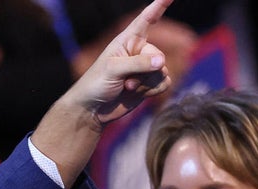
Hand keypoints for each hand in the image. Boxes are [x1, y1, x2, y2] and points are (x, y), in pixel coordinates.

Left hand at [65, 0, 173, 125]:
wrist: (93, 109)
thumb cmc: (96, 84)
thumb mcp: (113, 69)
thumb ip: (137, 64)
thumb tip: (161, 62)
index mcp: (127, 40)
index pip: (147, 19)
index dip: (159, 5)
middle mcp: (138, 51)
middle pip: (158, 56)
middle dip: (145, 71)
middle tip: (127, 81)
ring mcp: (145, 68)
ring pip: (162, 71)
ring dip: (146, 83)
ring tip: (127, 87)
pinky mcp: (149, 84)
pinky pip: (165, 83)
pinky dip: (152, 91)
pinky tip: (137, 94)